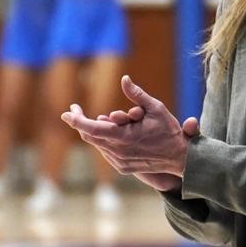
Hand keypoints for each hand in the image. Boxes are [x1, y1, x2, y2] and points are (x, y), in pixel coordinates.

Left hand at [61, 75, 198, 177]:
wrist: (179, 159)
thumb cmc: (169, 131)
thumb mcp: (155, 108)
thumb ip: (137, 94)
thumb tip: (124, 79)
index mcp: (124, 137)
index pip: (93, 129)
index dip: (77, 121)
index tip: (65, 113)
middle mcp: (118, 152)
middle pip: (90, 136)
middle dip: (80, 122)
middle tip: (74, 109)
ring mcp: (120, 162)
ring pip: (97, 144)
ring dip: (93, 131)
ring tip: (95, 118)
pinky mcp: (122, 167)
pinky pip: (105, 152)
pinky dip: (102, 140)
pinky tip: (107, 131)